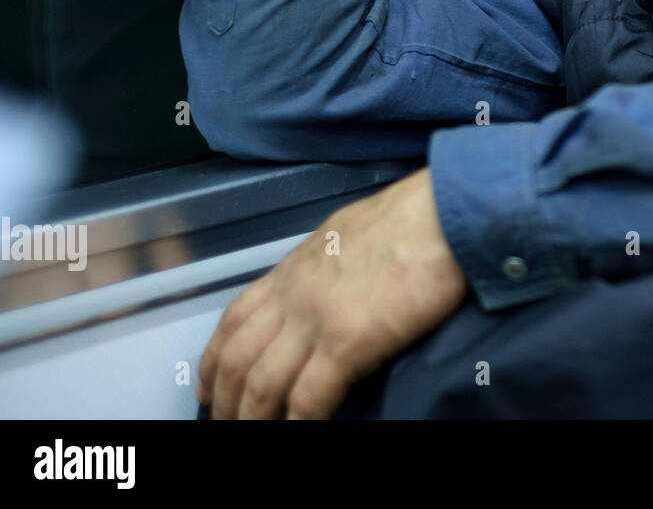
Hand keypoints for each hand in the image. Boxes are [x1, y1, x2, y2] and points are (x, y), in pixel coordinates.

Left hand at [196, 167, 466, 418]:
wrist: (445, 212)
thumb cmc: (414, 218)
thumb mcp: (349, 234)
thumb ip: (327, 266)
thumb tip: (328, 292)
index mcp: (294, 267)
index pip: (234, 319)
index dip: (213, 360)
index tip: (207, 388)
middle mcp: (293, 294)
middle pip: (238, 358)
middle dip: (226, 401)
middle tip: (223, 426)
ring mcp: (316, 318)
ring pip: (262, 384)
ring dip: (253, 419)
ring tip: (253, 441)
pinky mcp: (346, 341)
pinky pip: (308, 397)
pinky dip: (299, 423)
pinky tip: (301, 433)